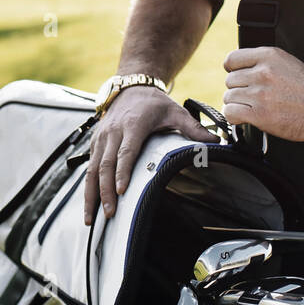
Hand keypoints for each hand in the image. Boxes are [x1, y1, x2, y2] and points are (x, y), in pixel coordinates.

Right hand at [83, 85, 213, 223]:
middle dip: (105, 190)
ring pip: (92, 169)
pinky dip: (87, 187)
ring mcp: (102, 137)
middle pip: (106, 164)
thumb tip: (216, 142)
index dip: (122, 172)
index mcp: (133, 125)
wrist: (132, 87)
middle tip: (110, 213)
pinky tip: (89, 205)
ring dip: (91, 194)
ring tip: (91, 218)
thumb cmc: (154, 103)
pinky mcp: (95, 142)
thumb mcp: (176, 112)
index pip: (126, 152)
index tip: (121, 191)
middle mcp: (113, 132)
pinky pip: (89, 167)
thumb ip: (193, 128)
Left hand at [221, 46, 303, 142]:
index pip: (232, 59)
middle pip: (230, 80)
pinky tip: (246, 118)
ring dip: (237, 104)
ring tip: (252, 108)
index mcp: (269, 56)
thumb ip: (264, 63)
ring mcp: (260, 93)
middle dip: (238, 90)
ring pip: (229, 97)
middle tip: (252, 98)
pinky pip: (231, 113)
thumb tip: (239, 70)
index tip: (237, 77)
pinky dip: (235, 117)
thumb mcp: (288, 63)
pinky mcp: (260, 114)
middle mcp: (263, 72)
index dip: (232, 70)